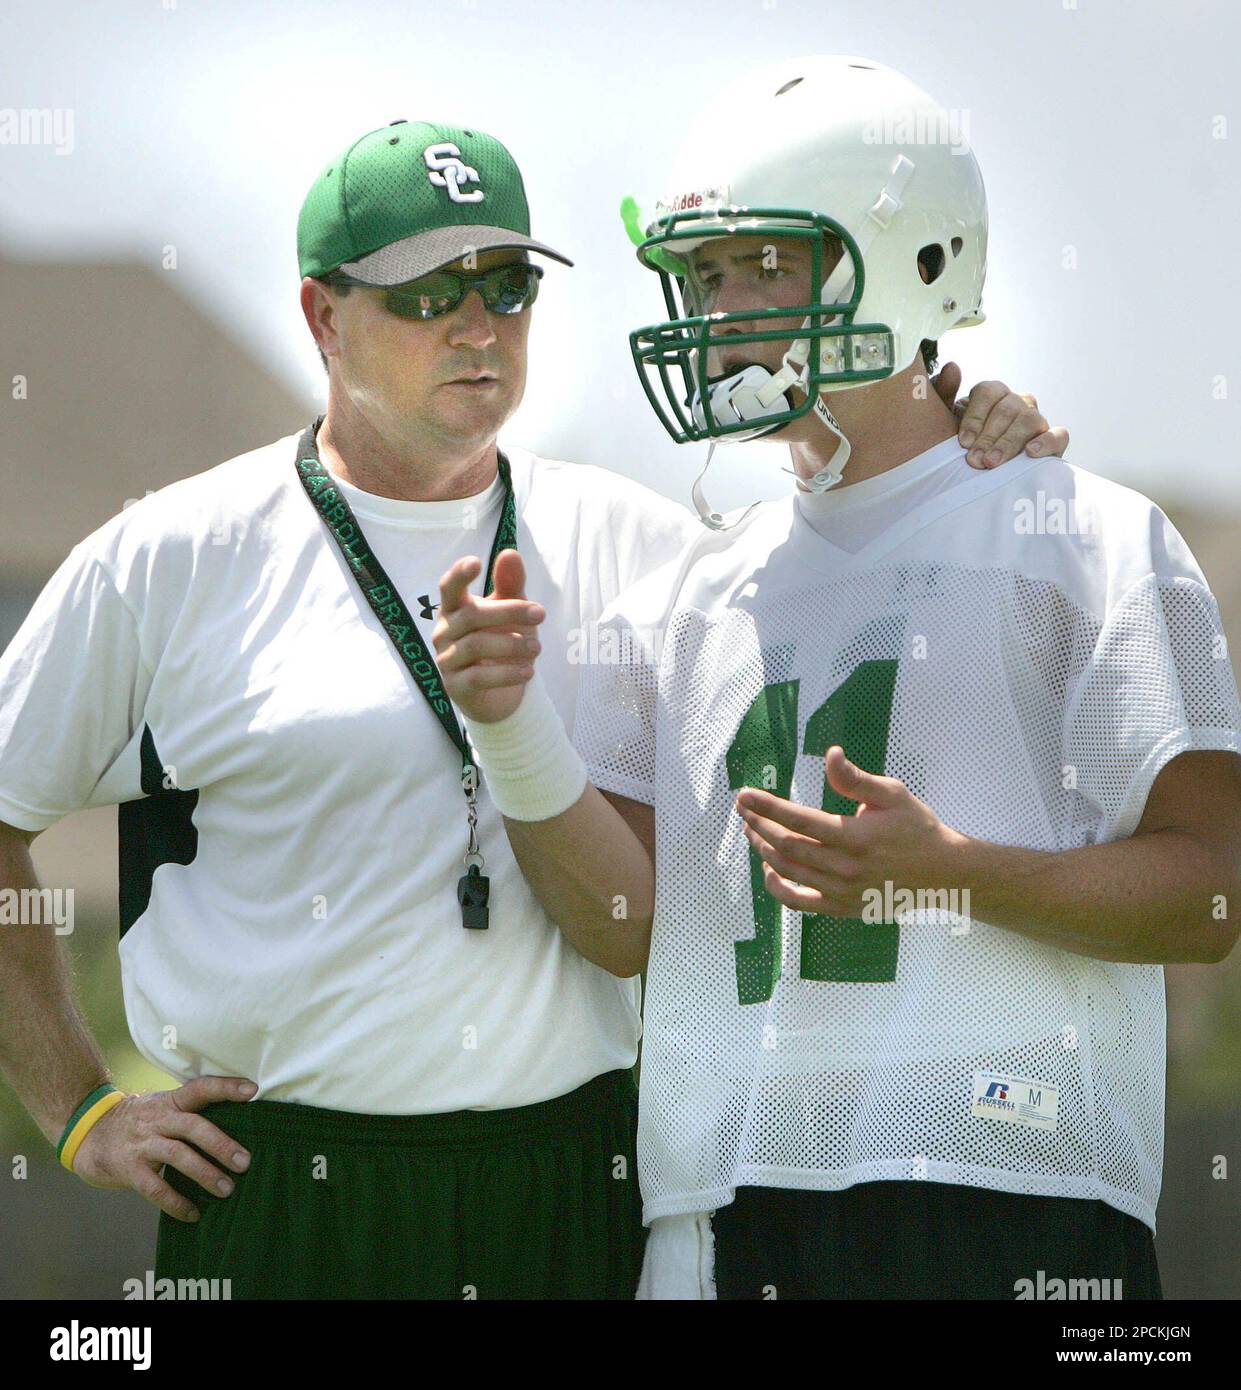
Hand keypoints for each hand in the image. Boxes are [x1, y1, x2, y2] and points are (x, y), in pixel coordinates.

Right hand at [71, 1075, 257, 1222]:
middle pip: (193, 1127)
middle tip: (245, 1162)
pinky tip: (193, 1213)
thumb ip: (188, 1112)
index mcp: (171, 1101)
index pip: (200, 1088)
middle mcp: (158, 1119)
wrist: (87, 1131)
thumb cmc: (138, 1121)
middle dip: (221, 1145)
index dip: (225, 1087)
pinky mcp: (129, 1168)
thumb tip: (235, 1125)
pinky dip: (176, 1202)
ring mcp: (143, 1143)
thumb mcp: (161, 1106)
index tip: (252, 1091)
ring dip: (205, 1174)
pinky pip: (155, 1187)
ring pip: (178, 1156)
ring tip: (227, 1189)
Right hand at [434, 550, 544, 723]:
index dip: (459, 574)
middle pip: (472, 615)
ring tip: (538, 647)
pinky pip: (478, 677)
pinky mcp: (455, 687)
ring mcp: (446, 660)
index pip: (449, 587)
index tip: (476, 562)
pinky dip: (506, 673)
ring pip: (476, 646)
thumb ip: (510, 585)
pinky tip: (528, 672)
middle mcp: (444, 632)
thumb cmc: (502, 643)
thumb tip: (510, 553)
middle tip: (541, 613)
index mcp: (454, 609)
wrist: (499, 694)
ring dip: (512, 645)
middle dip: (509, 612)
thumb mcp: (512, 613)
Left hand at [735, 746, 966, 917]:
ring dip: (764, 850)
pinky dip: (778, 887)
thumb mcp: (892, 794)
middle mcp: (845, 868)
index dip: (767, 807)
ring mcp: (841, 892)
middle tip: (744, 808)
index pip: (799, 820)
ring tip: (751, 830)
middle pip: (788, 845)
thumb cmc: (916, 828)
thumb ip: (856, 779)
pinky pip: (800, 902)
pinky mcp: (842, 908)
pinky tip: (768, 869)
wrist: (943, 874)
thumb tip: (831, 755)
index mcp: (855, 837)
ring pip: (789, 871)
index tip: (744, 795)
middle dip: (759, 824)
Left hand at [932, 361, 1068, 466]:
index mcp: (993, 394)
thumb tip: (951, 366)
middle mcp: (1017, 402)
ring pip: (1029, 420)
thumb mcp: (946, 421)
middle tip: (974, 460)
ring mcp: (1037, 419)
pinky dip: (1046, 442)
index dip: (975, 417)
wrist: (980, 471)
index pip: (987, 392)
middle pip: (1007, 409)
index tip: (963, 442)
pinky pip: (1059, 435)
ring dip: (1008, 443)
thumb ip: (944, 394)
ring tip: (992, 463)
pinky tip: (1030, 453)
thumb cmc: (963, 444)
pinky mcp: (1053, 441)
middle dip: (988, 437)